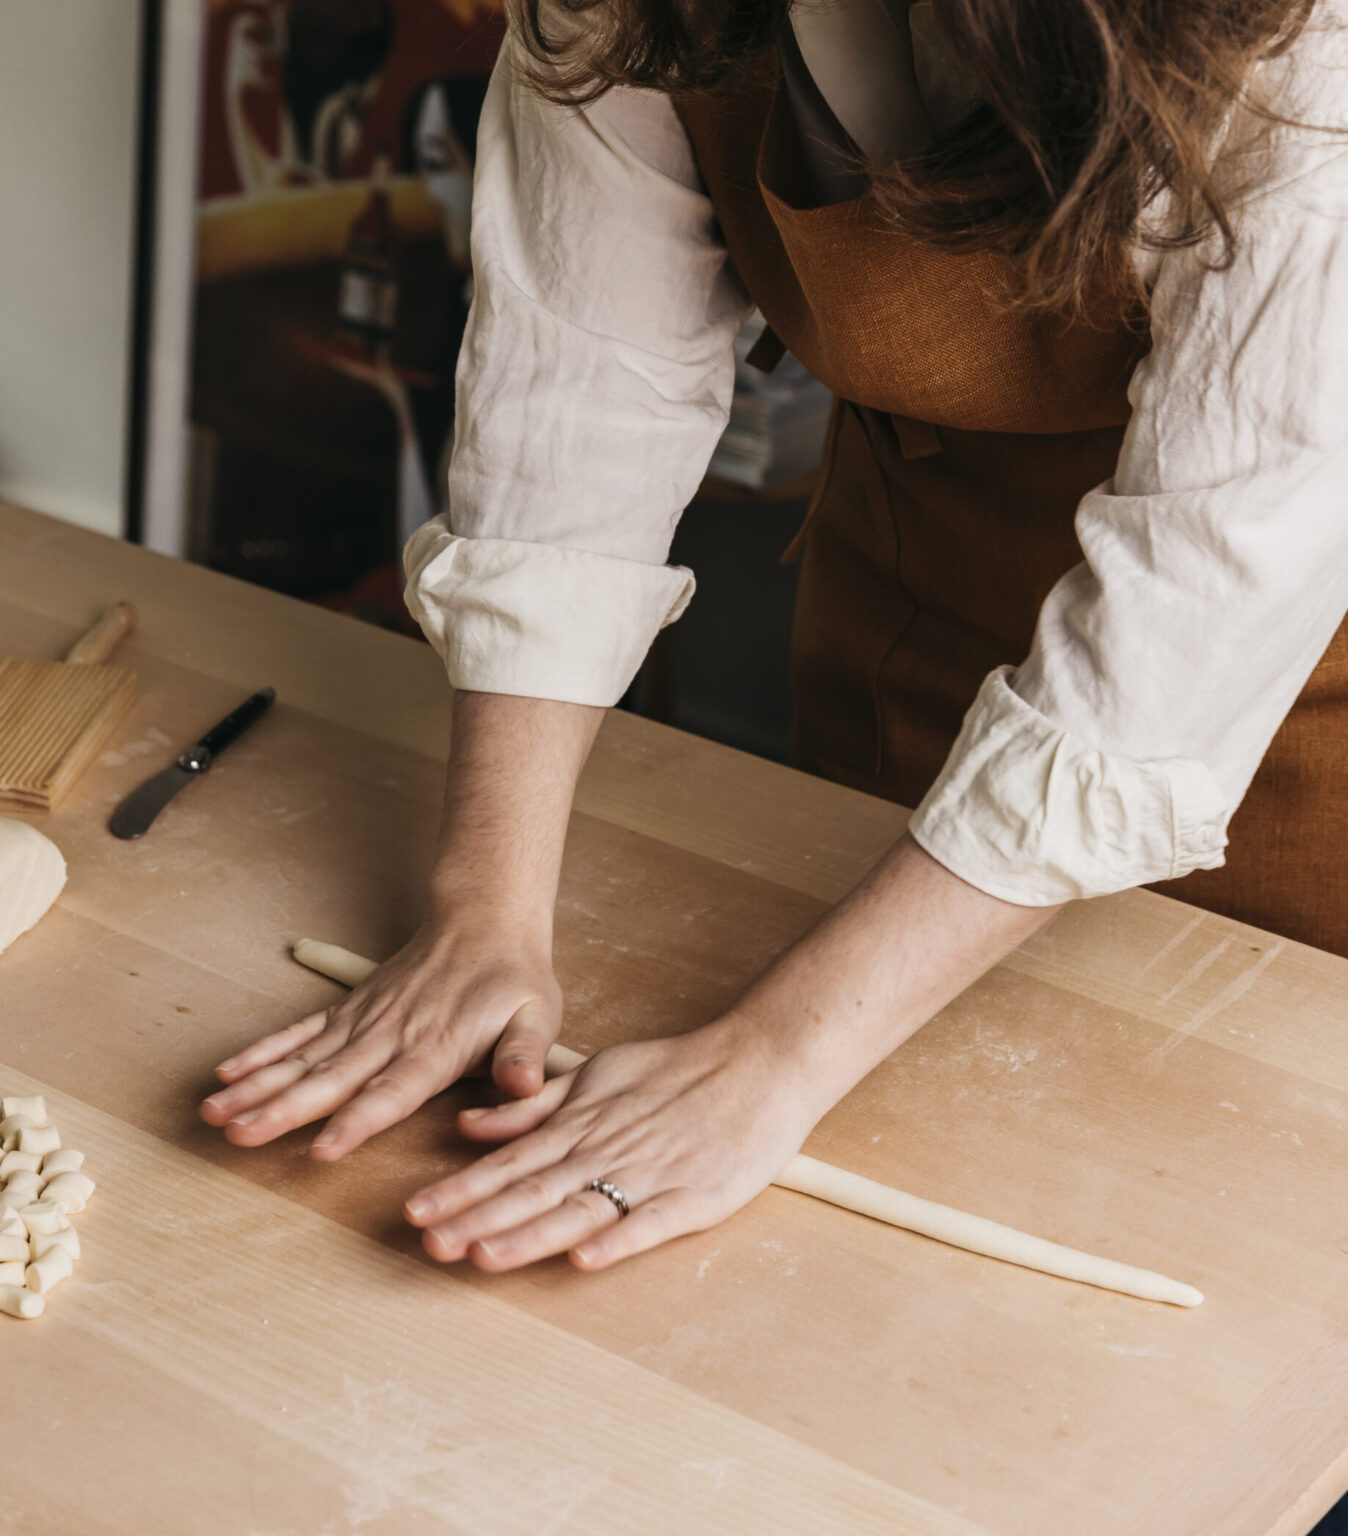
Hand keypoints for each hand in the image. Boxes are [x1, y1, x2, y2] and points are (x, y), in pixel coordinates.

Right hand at [199, 914, 560, 1159]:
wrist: (484, 920)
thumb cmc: (513, 979)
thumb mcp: (537, 1015)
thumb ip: (525, 1055)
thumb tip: (526, 1085)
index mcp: (436, 1046)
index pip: (393, 1091)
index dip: (357, 1121)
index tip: (323, 1148)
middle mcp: (391, 1035)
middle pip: (331, 1078)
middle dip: (282, 1110)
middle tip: (240, 1136)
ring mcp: (363, 1020)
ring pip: (303, 1058)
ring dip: (257, 1086)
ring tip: (214, 1114)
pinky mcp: (349, 1010)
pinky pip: (298, 1033)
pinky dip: (261, 1053)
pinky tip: (226, 1076)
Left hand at [402, 1013, 821, 1271]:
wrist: (759, 1063)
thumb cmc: (676, 1070)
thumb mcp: (597, 1073)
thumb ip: (535, 1104)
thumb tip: (469, 1124)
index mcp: (581, 1124)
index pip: (510, 1163)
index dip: (463, 1189)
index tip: (417, 1212)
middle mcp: (606, 1150)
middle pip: (534, 1190)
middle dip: (479, 1218)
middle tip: (430, 1243)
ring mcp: (650, 1174)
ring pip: (580, 1208)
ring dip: (531, 1235)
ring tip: (484, 1256)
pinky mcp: (694, 1195)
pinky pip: (651, 1222)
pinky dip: (619, 1238)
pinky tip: (586, 1261)